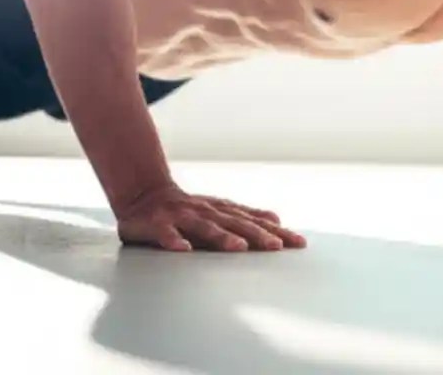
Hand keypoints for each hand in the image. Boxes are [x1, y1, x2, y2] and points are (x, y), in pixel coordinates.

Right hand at [116, 185, 306, 251]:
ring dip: (221, 237)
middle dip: (256, 235)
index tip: (299, 242)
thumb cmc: (185, 208)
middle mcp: (205, 211)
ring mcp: (182, 217)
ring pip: (204, 227)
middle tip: (276, 246)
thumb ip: (244, 216)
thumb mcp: (218, 210)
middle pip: (235, 224)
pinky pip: (166, 234)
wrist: (143, 193)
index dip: (276, 231)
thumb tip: (276, 219)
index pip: (254, 221)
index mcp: (221, 210)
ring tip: (238, 248)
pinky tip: (183, 249)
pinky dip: (174, 241)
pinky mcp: (157, 224)